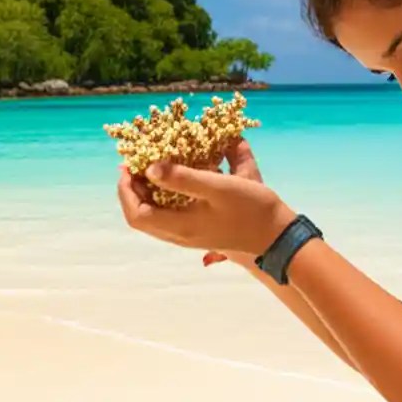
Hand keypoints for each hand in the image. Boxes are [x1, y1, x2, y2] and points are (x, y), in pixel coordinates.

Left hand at [116, 139, 296, 256]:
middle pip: (140, 217)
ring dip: (144, 194)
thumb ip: (183, 178)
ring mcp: (188, 236)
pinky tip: (171, 181)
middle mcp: (179, 235)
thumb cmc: (250, 209)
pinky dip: (160, 199)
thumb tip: (150, 168)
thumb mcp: (217, 187)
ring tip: (148, 169)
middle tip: (134, 164)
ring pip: (153, 218)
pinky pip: (167, 217)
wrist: (276, 237)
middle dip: (131, 190)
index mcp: (179, 226)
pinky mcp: (198, 232)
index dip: (125, 190)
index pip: (136, 213)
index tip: (127, 165)